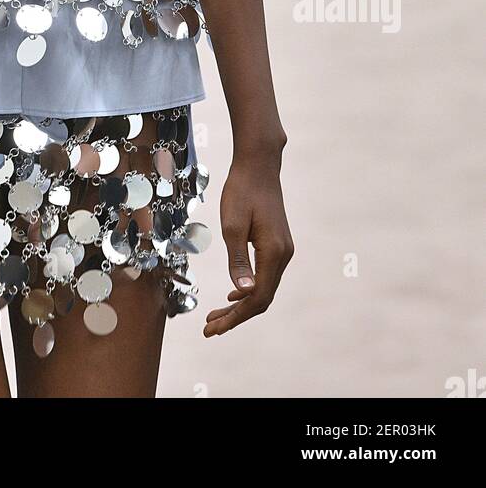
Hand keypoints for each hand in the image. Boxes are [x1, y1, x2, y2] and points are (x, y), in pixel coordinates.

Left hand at [204, 149, 293, 336]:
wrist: (258, 165)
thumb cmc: (241, 192)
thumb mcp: (232, 226)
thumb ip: (237, 261)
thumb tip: (241, 294)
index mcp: (274, 253)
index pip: (257, 298)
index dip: (235, 318)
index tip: (213, 329)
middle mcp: (283, 255)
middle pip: (262, 298)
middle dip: (236, 317)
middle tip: (210, 328)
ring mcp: (283, 250)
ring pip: (264, 288)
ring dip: (241, 306)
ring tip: (216, 316)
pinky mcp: (277, 244)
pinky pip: (265, 276)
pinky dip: (248, 290)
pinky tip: (233, 296)